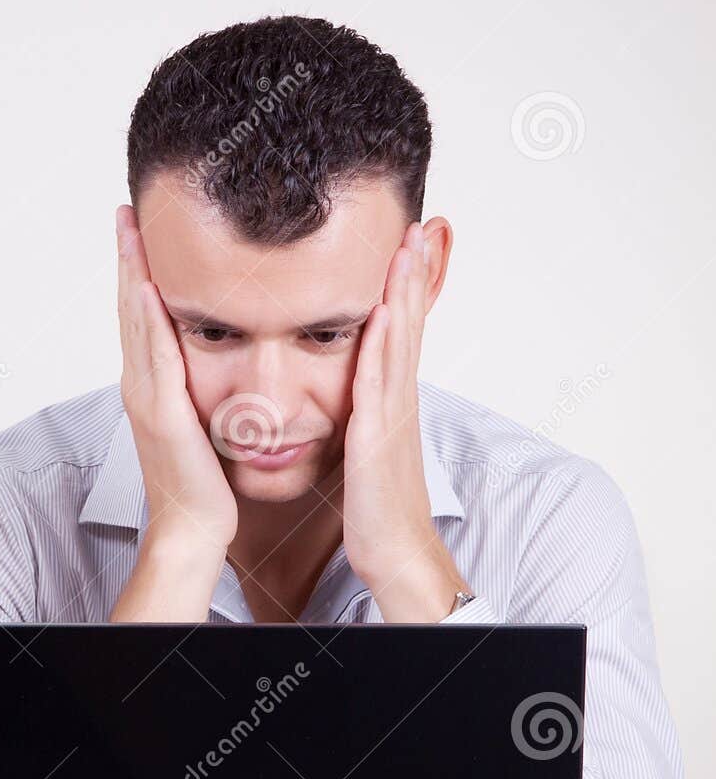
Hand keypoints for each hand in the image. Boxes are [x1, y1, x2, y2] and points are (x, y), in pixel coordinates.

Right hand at [115, 204, 238, 555]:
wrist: (191, 531)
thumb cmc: (202, 489)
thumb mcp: (199, 429)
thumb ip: (198, 396)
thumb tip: (213, 372)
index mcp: (150, 388)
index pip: (141, 317)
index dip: (137, 272)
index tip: (138, 230)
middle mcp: (140, 386)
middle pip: (130, 308)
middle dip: (128, 257)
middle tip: (125, 210)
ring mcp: (147, 397)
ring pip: (136, 320)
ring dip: (132, 271)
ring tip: (130, 227)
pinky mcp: (163, 412)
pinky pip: (156, 353)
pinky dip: (149, 316)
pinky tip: (150, 283)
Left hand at [342, 219, 467, 621]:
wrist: (395, 554)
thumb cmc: (377, 512)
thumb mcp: (369, 453)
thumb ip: (364, 420)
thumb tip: (357, 404)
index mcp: (392, 403)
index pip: (400, 332)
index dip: (406, 288)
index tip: (408, 245)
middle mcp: (398, 401)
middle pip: (408, 323)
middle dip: (414, 273)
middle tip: (420, 224)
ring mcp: (391, 415)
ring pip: (398, 341)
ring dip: (404, 292)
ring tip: (409, 246)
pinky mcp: (376, 437)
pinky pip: (378, 381)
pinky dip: (380, 343)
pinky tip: (379, 312)